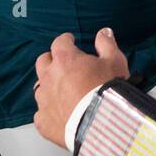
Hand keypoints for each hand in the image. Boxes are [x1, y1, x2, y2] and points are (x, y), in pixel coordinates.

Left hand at [33, 29, 128, 147]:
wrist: (101, 124)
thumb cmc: (107, 90)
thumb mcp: (115, 62)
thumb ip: (106, 44)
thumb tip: (103, 32)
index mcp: (64, 59)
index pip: (60, 42)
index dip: (66, 41)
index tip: (71, 42)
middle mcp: (48, 77)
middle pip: (43, 62)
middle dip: (52, 60)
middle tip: (65, 66)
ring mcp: (43, 100)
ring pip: (40, 87)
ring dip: (49, 87)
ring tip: (64, 92)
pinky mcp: (43, 121)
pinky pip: (41, 113)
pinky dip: (49, 112)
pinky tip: (60, 115)